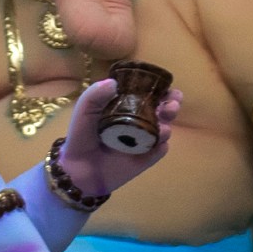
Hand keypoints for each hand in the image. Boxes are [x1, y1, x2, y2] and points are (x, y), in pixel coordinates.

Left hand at [57, 75, 179, 200]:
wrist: (79, 168)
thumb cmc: (82, 136)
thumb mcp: (84, 111)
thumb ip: (94, 95)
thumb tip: (113, 83)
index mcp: (129, 104)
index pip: (150, 92)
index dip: (161, 88)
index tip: (164, 87)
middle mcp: (141, 120)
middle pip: (165, 108)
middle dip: (173, 104)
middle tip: (170, 107)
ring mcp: (146, 139)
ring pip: (166, 128)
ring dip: (167, 126)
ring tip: (160, 129)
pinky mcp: (148, 157)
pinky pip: (161, 149)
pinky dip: (161, 145)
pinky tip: (153, 145)